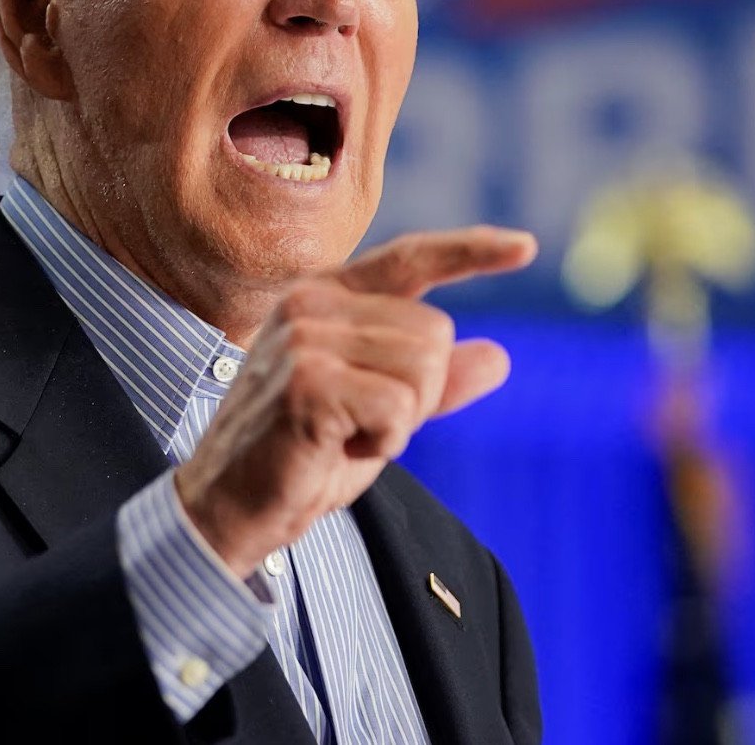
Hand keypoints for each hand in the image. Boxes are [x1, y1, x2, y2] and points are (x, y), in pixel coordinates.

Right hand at [174, 227, 537, 576]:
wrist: (229, 506)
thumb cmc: (299, 458)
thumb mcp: (378, 413)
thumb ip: (433, 383)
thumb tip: (498, 357)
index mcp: (324, 297)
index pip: (409, 260)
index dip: (470, 251)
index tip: (525, 248)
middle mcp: (310, 303)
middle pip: (435, 334)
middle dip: (419, 395)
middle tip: (358, 426)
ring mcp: (304, 338)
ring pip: (424, 370)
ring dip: (399, 423)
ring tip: (343, 436)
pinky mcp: (306, 381)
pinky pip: (398, 408)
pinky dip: (382, 443)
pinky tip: (334, 449)